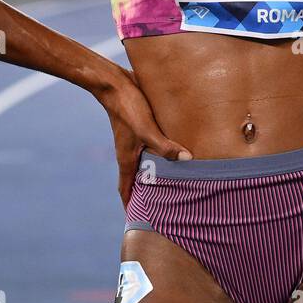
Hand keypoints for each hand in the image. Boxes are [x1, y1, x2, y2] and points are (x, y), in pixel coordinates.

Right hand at [97, 66, 192, 208]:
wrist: (114, 82)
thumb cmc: (127, 107)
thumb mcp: (147, 129)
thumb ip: (165, 146)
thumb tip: (187, 160)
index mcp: (126, 158)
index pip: (126, 189)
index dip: (131, 206)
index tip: (137, 221)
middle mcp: (128, 152)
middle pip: (137, 179)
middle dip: (146, 194)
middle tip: (162, 205)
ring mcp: (134, 140)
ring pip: (145, 163)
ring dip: (155, 174)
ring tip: (174, 182)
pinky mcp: (141, 127)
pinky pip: (151, 147)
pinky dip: (161, 154)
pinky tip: (176, 150)